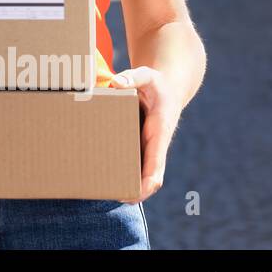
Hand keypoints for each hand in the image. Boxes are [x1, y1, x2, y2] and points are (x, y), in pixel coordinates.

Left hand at [110, 66, 177, 203]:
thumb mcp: (148, 75)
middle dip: (137, 190)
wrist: (168, 88)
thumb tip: (116, 83)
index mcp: (159, 132)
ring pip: (141, 172)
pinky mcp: (141, 144)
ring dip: (129, 183)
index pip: (157, 163)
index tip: (136, 193)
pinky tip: (104, 173)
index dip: (148, 181)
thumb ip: (133, 77)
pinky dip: (123, 170)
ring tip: (106, 190)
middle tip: (116, 197)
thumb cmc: (157, 83)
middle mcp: (155, 144)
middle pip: (150, 176)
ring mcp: (148, 147)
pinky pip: (133, 161)